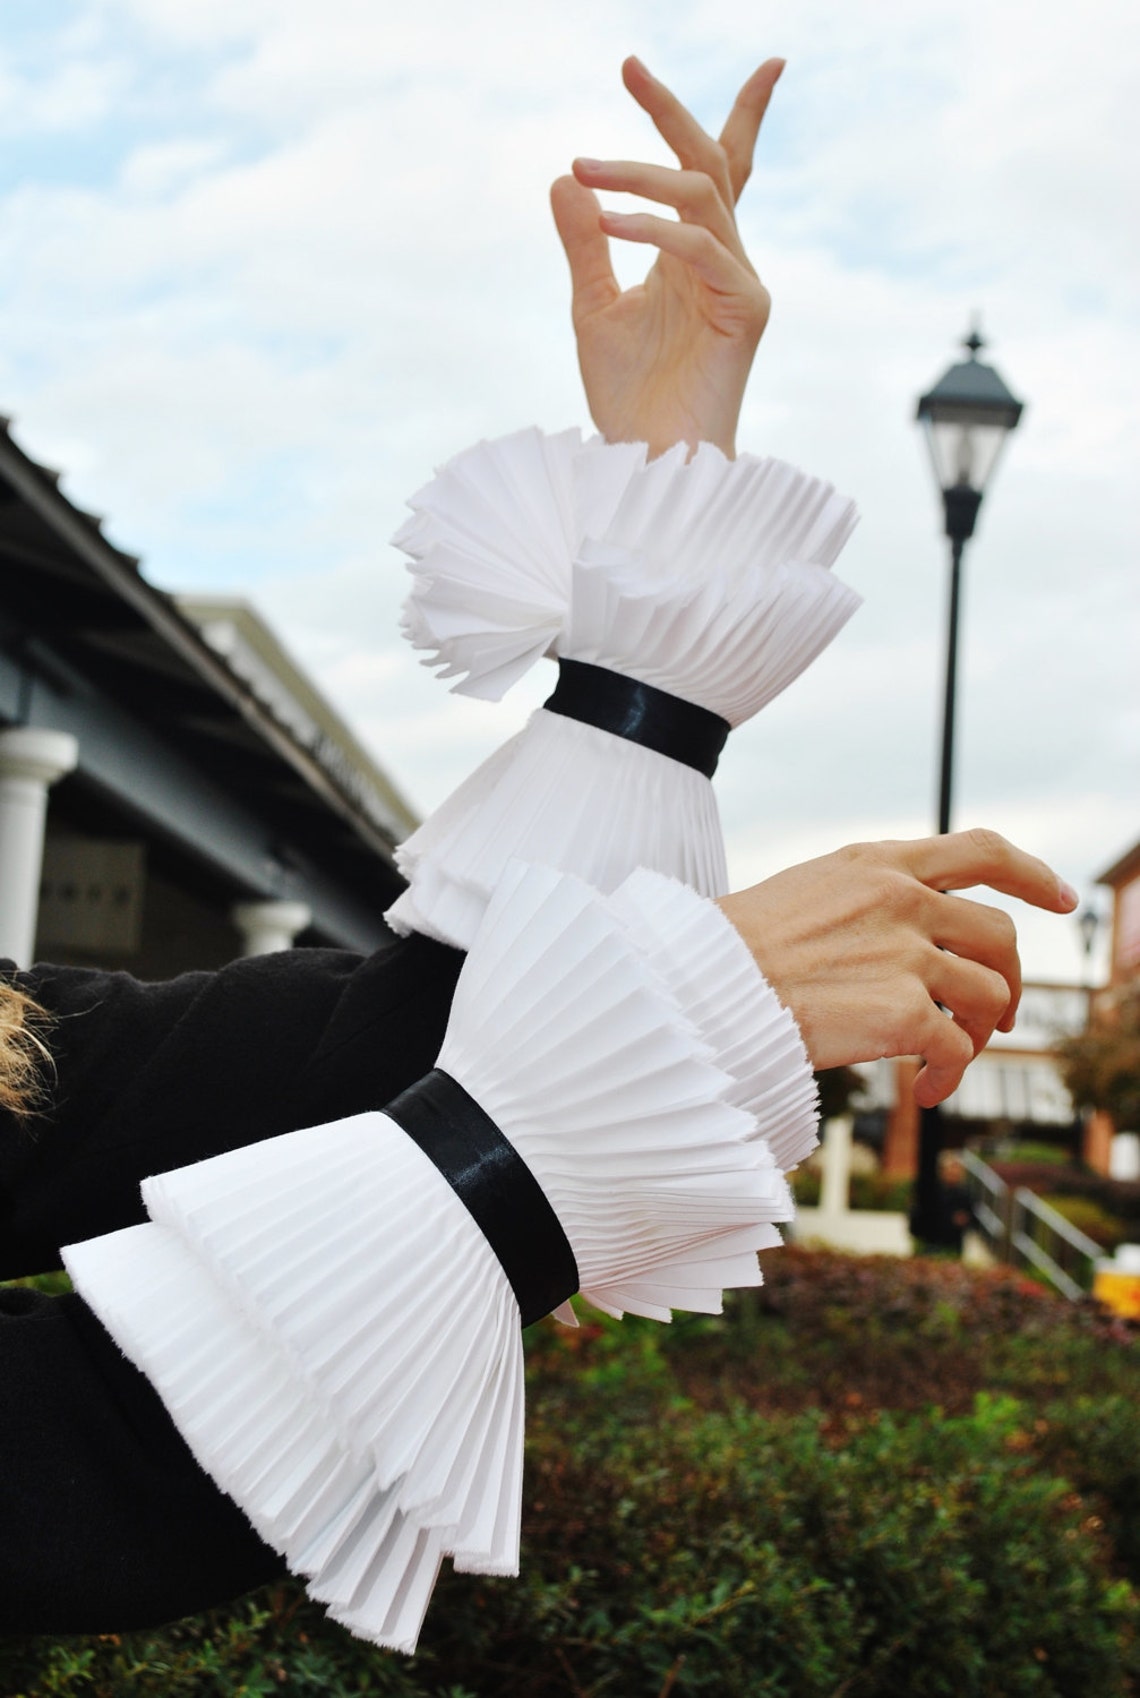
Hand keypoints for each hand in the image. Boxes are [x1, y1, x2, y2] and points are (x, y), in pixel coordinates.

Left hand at [550, 56, 781, 458]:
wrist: (647, 462)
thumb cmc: (627, 397)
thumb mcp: (592, 308)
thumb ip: (586, 244)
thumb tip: (565, 177)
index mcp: (690, 257)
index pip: (711, 172)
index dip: (705, 116)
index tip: (657, 68)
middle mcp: (721, 261)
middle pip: (712, 164)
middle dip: (673, 112)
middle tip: (629, 67)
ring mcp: (740, 284)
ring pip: (703, 195)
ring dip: (640, 174)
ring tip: (585, 167)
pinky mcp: (748, 311)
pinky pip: (703, 249)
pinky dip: (655, 229)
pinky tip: (609, 222)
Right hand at [717, 830, 1078, 1108]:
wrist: (700, 988)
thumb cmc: (732, 952)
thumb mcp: (806, 892)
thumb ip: (865, 900)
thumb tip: (909, 933)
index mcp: (876, 863)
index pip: (981, 850)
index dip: (1032, 873)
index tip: (1060, 896)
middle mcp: (902, 899)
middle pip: (1000, 934)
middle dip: (1009, 979)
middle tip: (994, 1015)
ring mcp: (906, 954)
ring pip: (991, 994)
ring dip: (982, 1033)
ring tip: (947, 1058)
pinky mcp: (903, 1012)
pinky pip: (957, 1048)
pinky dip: (950, 1075)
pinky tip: (924, 1091)